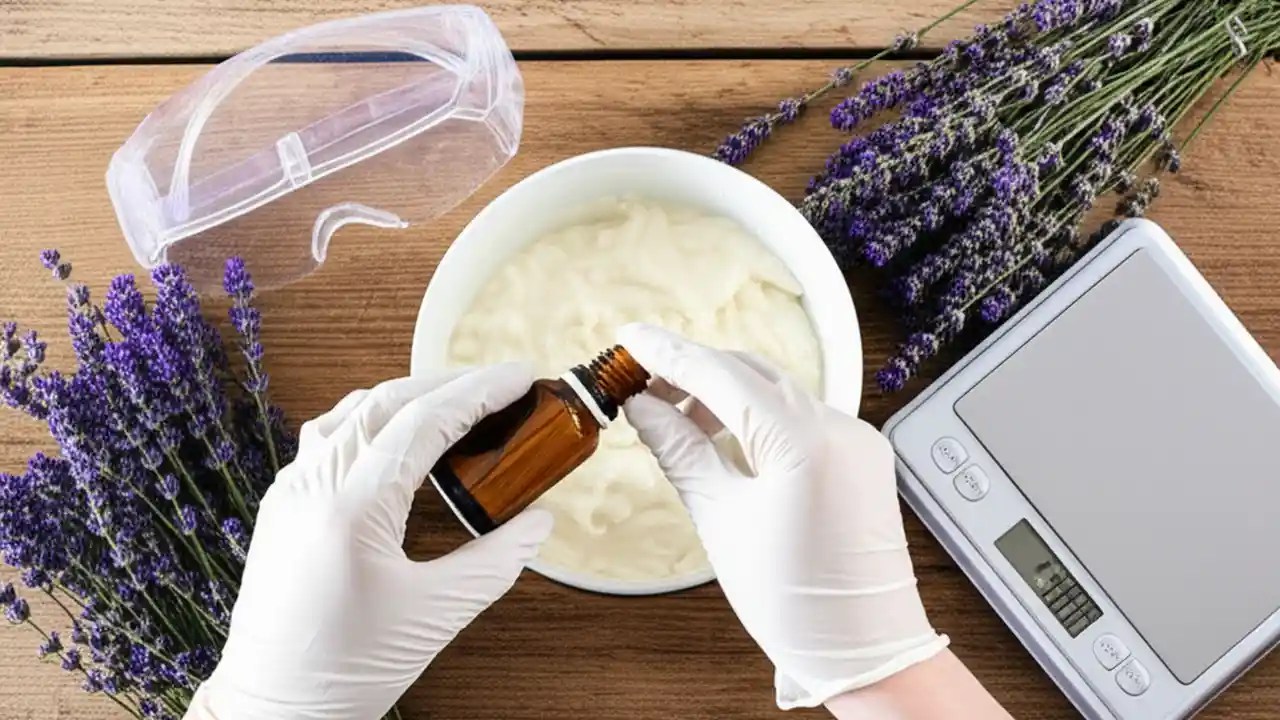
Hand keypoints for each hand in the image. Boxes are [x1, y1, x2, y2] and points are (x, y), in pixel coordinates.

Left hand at [186, 366, 552, 719]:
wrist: (272, 708)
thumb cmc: (345, 671)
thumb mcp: (434, 617)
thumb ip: (495, 562)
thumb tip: (539, 524)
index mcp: (350, 509)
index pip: (423, 422)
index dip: (477, 393)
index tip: (518, 378)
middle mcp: (312, 486)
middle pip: (386, 402)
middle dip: (448, 384)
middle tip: (498, 386)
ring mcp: (290, 491)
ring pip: (351, 412)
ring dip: (407, 396)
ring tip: (455, 403)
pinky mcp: (282, 505)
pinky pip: (327, 436)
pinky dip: (371, 419)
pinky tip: (396, 435)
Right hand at [619, 324, 946, 709]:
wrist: (866, 648)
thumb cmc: (792, 600)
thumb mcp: (720, 520)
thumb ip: (680, 450)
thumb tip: (642, 406)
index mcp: (803, 440)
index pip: (721, 375)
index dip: (668, 354)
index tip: (629, 340)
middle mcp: (839, 426)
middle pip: (751, 373)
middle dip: (694, 371)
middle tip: (641, 381)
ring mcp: (857, 437)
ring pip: (777, 391)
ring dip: (725, 394)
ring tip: (676, 417)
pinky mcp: (862, 454)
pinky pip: (802, 416)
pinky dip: (759, 416)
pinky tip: (724, 435)